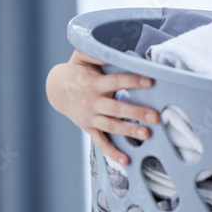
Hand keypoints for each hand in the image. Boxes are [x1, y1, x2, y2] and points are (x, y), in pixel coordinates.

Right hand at [45, 48, 158, 165]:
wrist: (55, 90)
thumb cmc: (76, 70)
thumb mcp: (81, 57)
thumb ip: (95, 52)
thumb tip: (112, 51)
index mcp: (94, 83)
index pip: (115, 81)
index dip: (132, 81)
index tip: (150, 81)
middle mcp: (93, 102)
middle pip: (116, 108)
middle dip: (136, 112)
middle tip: (155, 116)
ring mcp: (91, 117)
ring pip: (111, 126)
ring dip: (129, 131)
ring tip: (147, 134)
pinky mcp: (89, 128)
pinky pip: (101, 143)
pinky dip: (112, 153)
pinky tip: (126, 160)